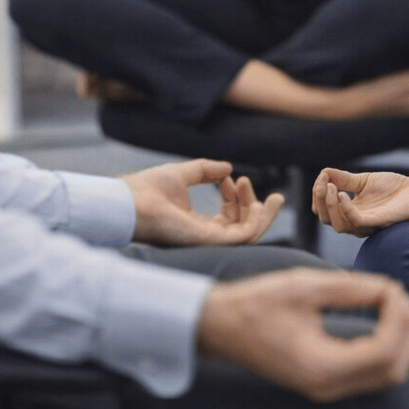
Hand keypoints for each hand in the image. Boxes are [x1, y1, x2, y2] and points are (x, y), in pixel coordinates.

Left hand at [123, 159, 284, 246]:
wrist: (131, 201)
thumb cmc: (148, 190)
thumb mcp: (184, 173)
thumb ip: (206, 170)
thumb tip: (229, 168)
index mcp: (196, 224)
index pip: (229, 218)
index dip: (238, 198)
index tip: (234, 178)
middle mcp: (204, 236)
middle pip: (242, 229)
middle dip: (260, 212)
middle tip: (276, 196)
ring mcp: (207, 240)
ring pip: (248, 236)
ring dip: (265, 217)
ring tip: (275, 198)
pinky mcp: (209, 240)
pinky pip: (243, 237)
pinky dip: (256, 221)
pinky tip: (259, 202)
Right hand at [197, 268, 408, 401]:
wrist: (222, 325)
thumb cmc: (257, 302)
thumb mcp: (306, 285)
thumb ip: (353, 288)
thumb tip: (391, 289)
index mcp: (321, 366)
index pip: (384, 351)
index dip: (398, 318)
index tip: (391, 287)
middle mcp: (328, 386)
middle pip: (395, 369)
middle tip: (400, 294)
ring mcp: (328, 388)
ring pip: (389, 374)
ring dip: (402, 339)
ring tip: (394, 302)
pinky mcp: (327, 381)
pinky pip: (373, 372)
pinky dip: (388, 345)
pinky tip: (383, 316)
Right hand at [312, 167, 408, 236]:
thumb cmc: (394, 188)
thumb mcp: (362, 180)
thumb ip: (343, 179)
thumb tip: (323, 172)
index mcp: (350, 213)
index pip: (324, 211)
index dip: (318, 195)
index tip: (322, 176)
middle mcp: (356, 223)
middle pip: (327, 220)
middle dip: (320, 201)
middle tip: (322, 184)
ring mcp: (367, 225)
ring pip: (338, 225)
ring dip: (330, 205)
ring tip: (331, 187)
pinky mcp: (379, 222)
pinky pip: (356, 222)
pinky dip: (345, 209)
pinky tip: (342, 194)